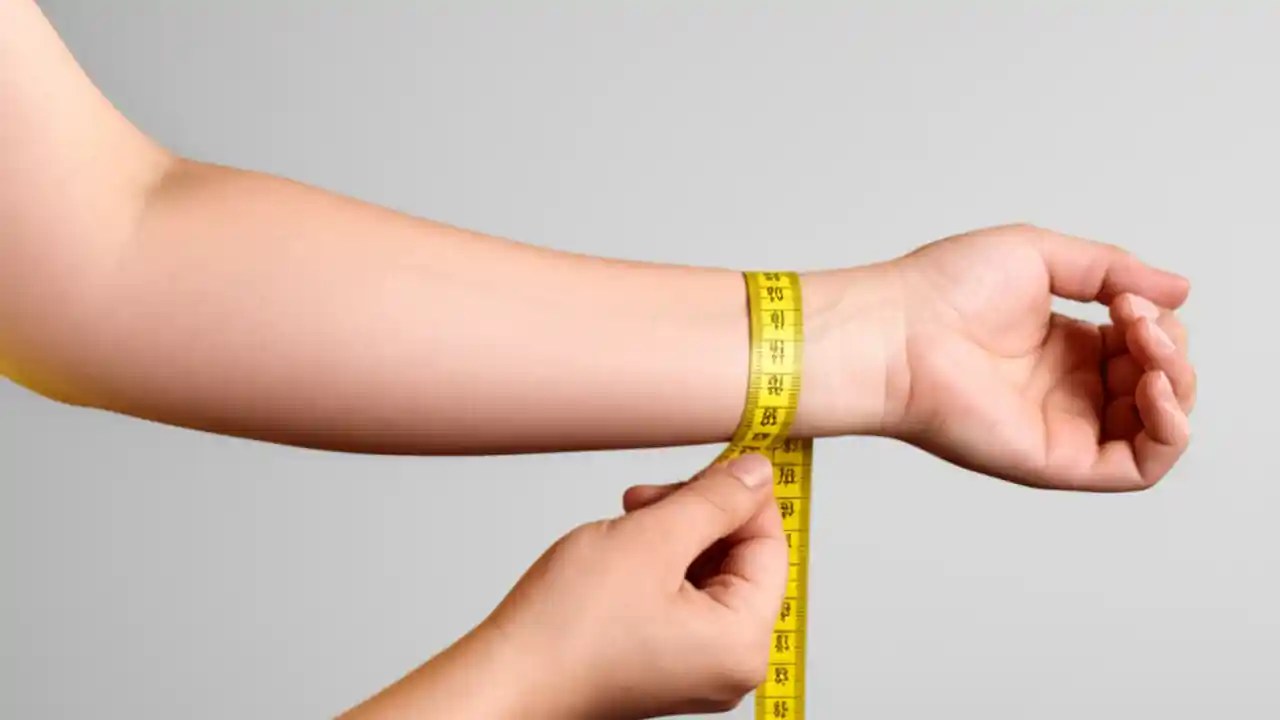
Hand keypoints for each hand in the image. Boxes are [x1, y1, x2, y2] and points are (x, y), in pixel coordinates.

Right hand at [343, 453, 787, 719]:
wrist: (506, 676)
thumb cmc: (566, 630)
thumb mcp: (652, 539)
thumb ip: (714, 501)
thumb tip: (755, 475)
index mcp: (740, 642)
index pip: (771, 546)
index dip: (746, 496)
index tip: (724, 459)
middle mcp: (728, 664)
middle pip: (740, 559)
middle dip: (699, 515)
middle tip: (652, 497)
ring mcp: (696, 666)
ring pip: (708, 572)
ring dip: (673, 534)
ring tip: (627, 523)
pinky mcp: (665, 662)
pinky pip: (683, 597)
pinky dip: (659, 563)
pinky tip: (623, 550)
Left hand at [877, 223, 1194, 490]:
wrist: (895, 330)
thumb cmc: (942, 290)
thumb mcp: (1041, 256)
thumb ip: (1112, 269)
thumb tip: (1180, 290)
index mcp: (1062, 346)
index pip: (1141, 347)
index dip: (1156, 322)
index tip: (1127, 298)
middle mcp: (1066, 391)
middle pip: (1157, 386)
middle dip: (1169, 348)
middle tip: (1134, 318)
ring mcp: (1063, 427)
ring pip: (1156, 427)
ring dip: (1177, 384)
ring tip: (1148, 347)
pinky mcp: (1057, 460)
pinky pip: (1137, 468)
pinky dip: (1168, 432)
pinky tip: (1154, 387)